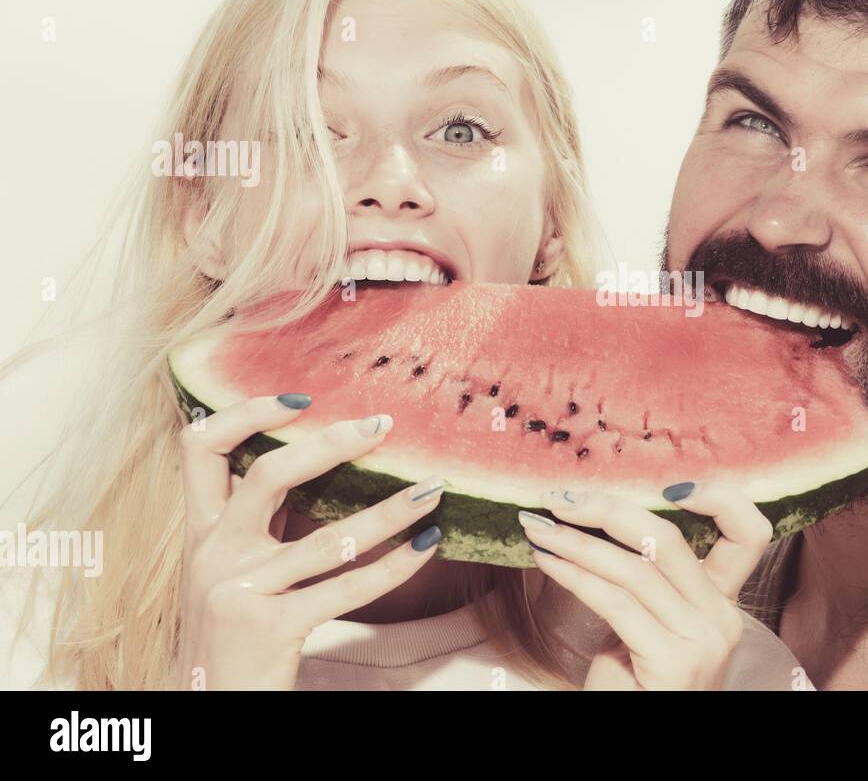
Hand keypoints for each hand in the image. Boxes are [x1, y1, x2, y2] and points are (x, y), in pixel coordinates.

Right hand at [174, 394, 443, 689]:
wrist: (209, 706)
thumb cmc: (231, 632)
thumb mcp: (225, 570)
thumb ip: (254, 522)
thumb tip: (317, 459)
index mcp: (200, 531)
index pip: (199, 448)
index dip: (245, 413)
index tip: (302, 397)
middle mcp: (213, 554)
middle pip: (268, 475)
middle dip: (331, 443)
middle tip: (383, 426)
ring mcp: (240, 591)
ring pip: (327, 537)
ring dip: (391, 508)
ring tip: (433, 488)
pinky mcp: (270, 628)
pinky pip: (347, 587)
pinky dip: (396, 565)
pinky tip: (428, 546)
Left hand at [518, 482, 773, 689]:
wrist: (635, 741)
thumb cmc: (631, 689)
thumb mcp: (643, 627)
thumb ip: (641, 580)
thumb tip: (591, 517)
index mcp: (723, 605)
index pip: (749, 533)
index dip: (718, 496)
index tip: (664, 481)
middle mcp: (724, 619)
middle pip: (672, 538)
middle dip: (609, 509)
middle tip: (560, 498)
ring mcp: (705, 641)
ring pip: (637, 567)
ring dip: (577, 541)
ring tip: (538, 529)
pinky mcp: (675, 661)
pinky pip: (616, 601)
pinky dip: (575, 574)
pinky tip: (546, 562)